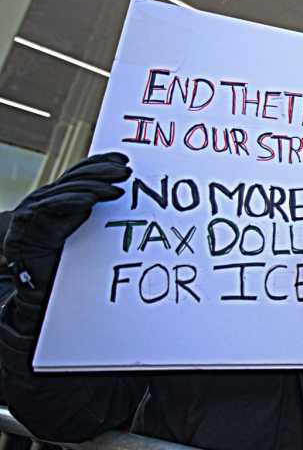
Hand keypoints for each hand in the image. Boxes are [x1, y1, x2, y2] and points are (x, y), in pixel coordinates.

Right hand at [3, 152, 130, 335]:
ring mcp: (35, 208)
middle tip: (127, 172)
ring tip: (116, 189)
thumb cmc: (67, 263)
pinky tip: (90, 201)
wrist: (38, 288)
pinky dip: (72, 201)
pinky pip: (52, 206)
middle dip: (103, 171)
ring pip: (67, 189)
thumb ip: (100, 215)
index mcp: (61, 197)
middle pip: (77, 177)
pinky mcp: (27, 222)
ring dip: (93, 186)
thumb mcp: (88, 233)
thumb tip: (128, 198)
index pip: (82, 172)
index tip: (124, 160)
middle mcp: (47, 197)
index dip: (102, 163)